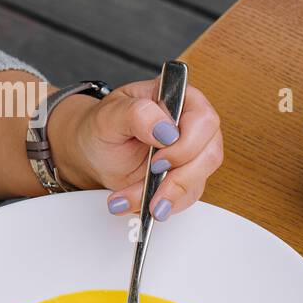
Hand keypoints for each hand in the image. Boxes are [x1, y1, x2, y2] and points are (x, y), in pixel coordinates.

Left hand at [49, 78, 223, 220]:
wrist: (94, 152)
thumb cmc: (102, 127)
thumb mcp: (109, 115)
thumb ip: (138, 114)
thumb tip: (167, 129)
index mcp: (179, 98)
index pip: (204, 120)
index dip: (186, 144)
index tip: (158, 160)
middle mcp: (192, 125)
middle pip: (209, 155)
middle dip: (178, 178)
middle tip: (149, 184)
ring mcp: (192, 154)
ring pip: (198, 181)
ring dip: (165, 196)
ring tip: (132, 199)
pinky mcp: (186, 178)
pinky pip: (185, 197)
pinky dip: (161, 204)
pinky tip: (139, 203)